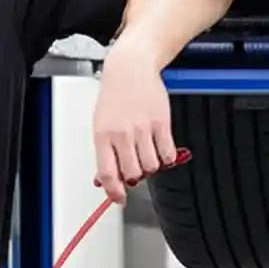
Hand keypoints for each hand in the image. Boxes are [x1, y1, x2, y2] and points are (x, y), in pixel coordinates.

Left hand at [91, 40, 177, 204]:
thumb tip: (106, 179)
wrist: (131, 68)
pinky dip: (166, 157)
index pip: (108, 173)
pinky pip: (167, 154)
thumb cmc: (114, 94)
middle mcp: (123, 134)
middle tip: (135, 168)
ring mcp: (143, 129)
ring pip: (152, 166)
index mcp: (103, 135)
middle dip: (134, 176)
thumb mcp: (101, 123)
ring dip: (150, 166)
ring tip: (147, 153)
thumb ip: (105, 151)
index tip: (119, 199)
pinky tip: (161, 149)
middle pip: (133, 173)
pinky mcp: (161, 123)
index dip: (114, 192)